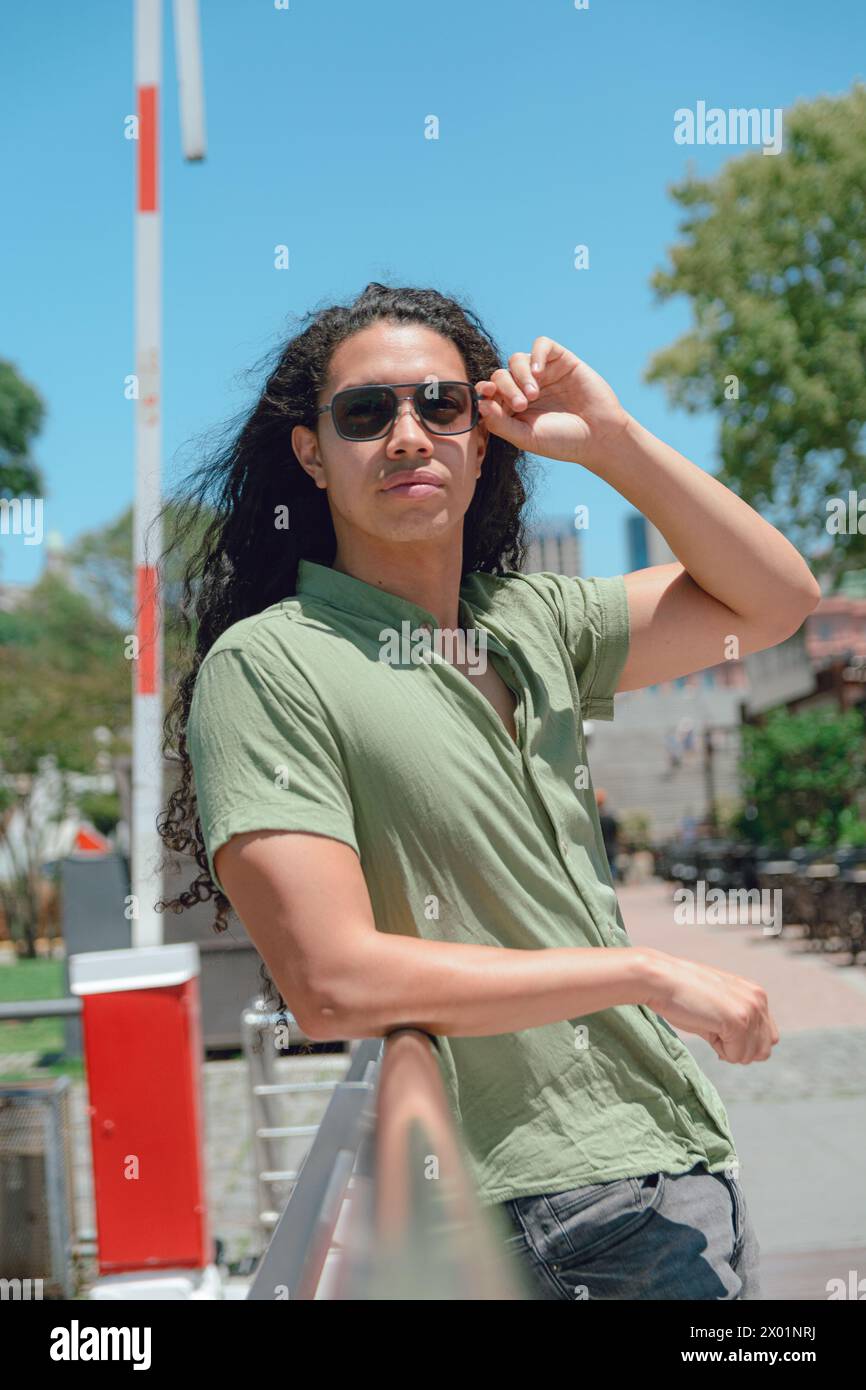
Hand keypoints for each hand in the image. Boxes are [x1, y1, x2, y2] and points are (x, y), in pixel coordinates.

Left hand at [475, 336, 629, 467]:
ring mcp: (543, 374)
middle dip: (506, 388)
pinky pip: (542, 344)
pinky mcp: (561, 361)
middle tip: (522, 405)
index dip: (484, 391)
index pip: (489, 393)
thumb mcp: (526, 437)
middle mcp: (524, 389)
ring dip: (520, 375)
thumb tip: (480, 405)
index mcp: (512, 409)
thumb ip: (500, 423)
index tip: (488, 395)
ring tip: (533, 395)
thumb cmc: (562, 441)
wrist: (599, 436)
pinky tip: (540, 372)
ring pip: (516, 360)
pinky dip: (536, 354)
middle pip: (500, 375)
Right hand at [640, 947, 778, 1063]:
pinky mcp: (738, 1021)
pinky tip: (705, 1027)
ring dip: (728, 1050)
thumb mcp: (720, 1006)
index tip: (720, 1033)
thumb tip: (750, 1055)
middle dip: (739, 1050)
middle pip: (763, 1050)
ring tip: (708, 1026)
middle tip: (714, 1033)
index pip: (768, 1038)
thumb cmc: (683, 994)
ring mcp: (750, 1011)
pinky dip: (719, 1050)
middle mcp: (759, 1000)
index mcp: (756, 994)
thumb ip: (740, 1023)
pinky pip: (735, 1056)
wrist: (661, 980)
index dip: (744, 1044)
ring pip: (750, 1056)